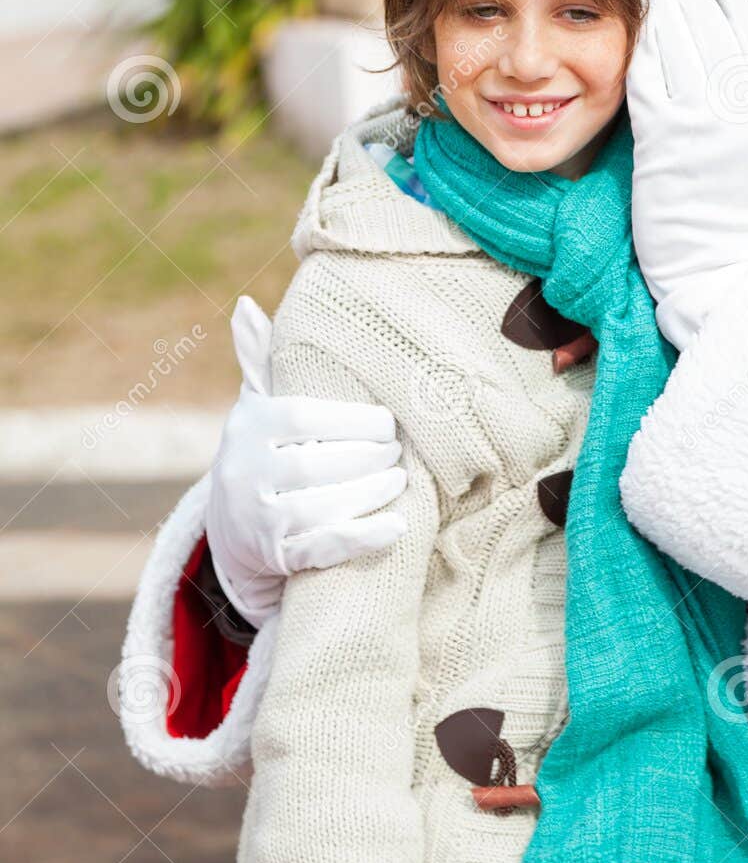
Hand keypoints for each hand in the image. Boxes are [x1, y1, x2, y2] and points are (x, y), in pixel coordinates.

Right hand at [207, 296, 408, 624]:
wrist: (233, 526)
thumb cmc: (264, 449)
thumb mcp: (258, 405)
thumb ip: (260, 358)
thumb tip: (245, 305)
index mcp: (248, 427)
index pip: (304, 418)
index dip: (353, 420)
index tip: (388, 421)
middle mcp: (244, 473)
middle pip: (315, 464)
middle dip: (367, 457)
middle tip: (398, 453)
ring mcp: (258, 520)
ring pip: (321, 507)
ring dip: (370, 494)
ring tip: (399, 481)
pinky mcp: (277, 557)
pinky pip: (323, 548)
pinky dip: (363, 538)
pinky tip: (397, 526)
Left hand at [627, 0, 747, 348]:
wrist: (713, 259)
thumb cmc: (744, 206)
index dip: (731, 2)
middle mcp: (738, 109)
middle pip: (711, 31)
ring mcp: (698, 121)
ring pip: (679, 46)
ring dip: (664, 8)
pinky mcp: (660, 137)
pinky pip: (648, 77)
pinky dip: (643, 47)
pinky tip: (637, 30)